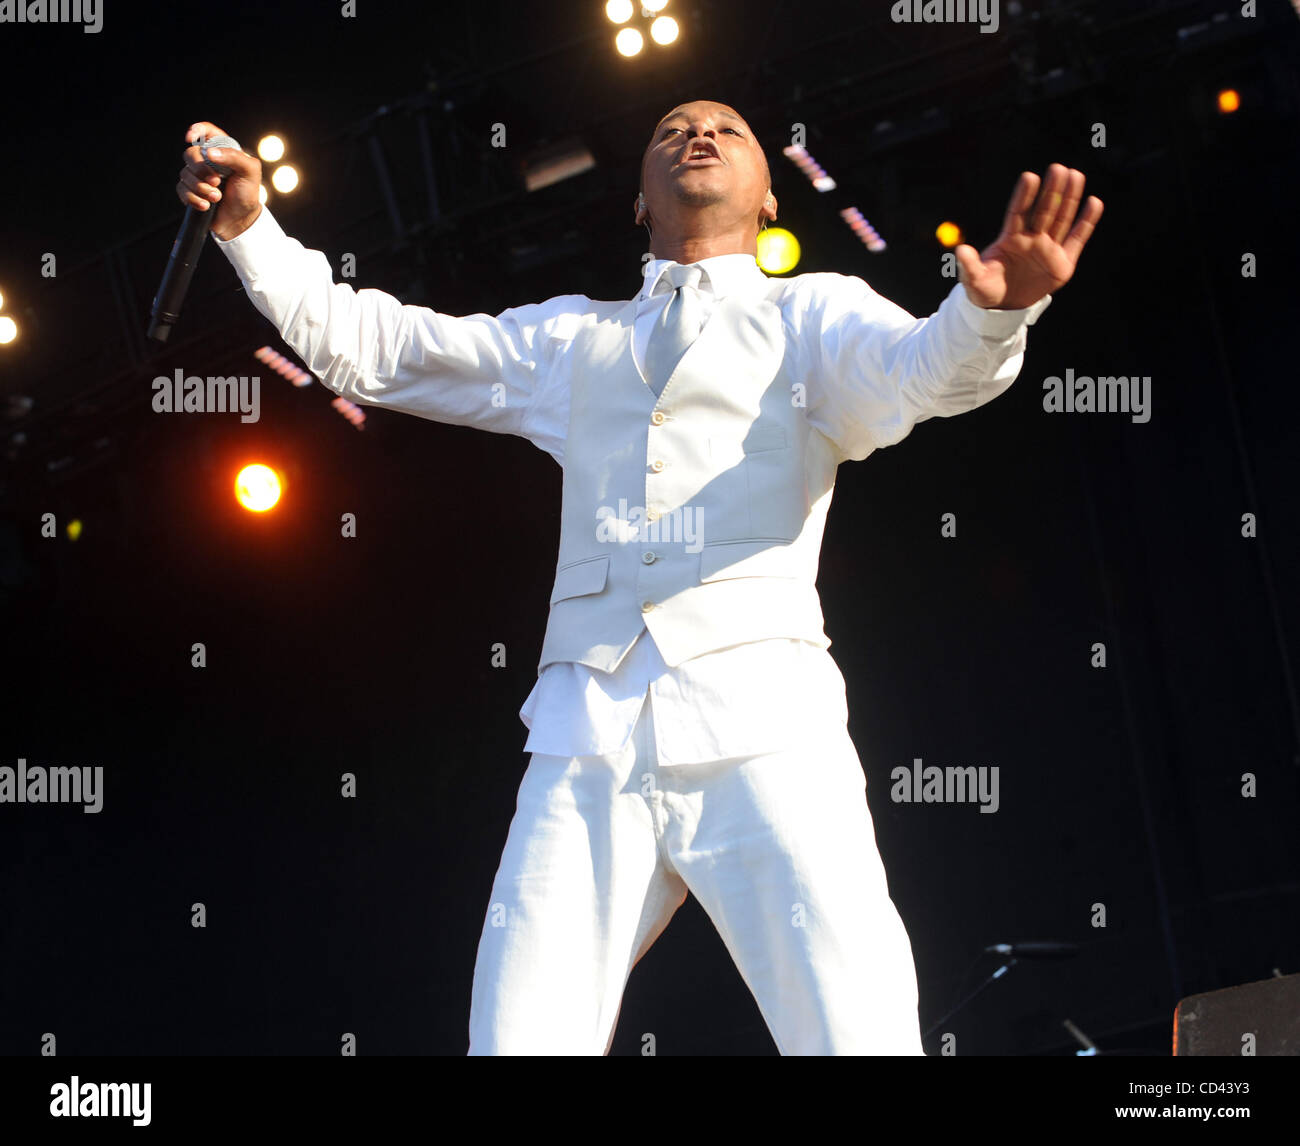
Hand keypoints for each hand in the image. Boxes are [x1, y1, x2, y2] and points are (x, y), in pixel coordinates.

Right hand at [176, 121, 262, 240]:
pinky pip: (181, 189)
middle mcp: (207, 161)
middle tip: (217, 182)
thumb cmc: (247, 194)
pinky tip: (206, 205)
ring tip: (217, 197)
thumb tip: (209, 153)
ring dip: (200, 188)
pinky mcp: (190, 191)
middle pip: (190, 154)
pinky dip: (193, 198)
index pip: (206, 131)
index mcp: (222, 150)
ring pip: (185, 174)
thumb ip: (234, 157)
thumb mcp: (250, 172)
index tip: (191, 139)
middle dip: (201, 170)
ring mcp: (197, 176)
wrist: (241, 220)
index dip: (196, 130)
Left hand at [956, 163, 1103, 309]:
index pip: (1018, 213)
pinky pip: (1077, 239)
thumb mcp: (975, 281)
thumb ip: (969, 266)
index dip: (1024, 197)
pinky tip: (1094, 202)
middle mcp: (1031, 239)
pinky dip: (1086, 222)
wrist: (1003, 308)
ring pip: (1061, 219)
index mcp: (1010, 240)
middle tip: (1058, 168)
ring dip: (1069, 198)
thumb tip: (959, 250)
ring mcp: (1048, 249)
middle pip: (1043, 211)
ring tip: (1075, 175)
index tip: (1030, 177)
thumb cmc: (986, 290)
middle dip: (1051, 191)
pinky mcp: (1063, 262)